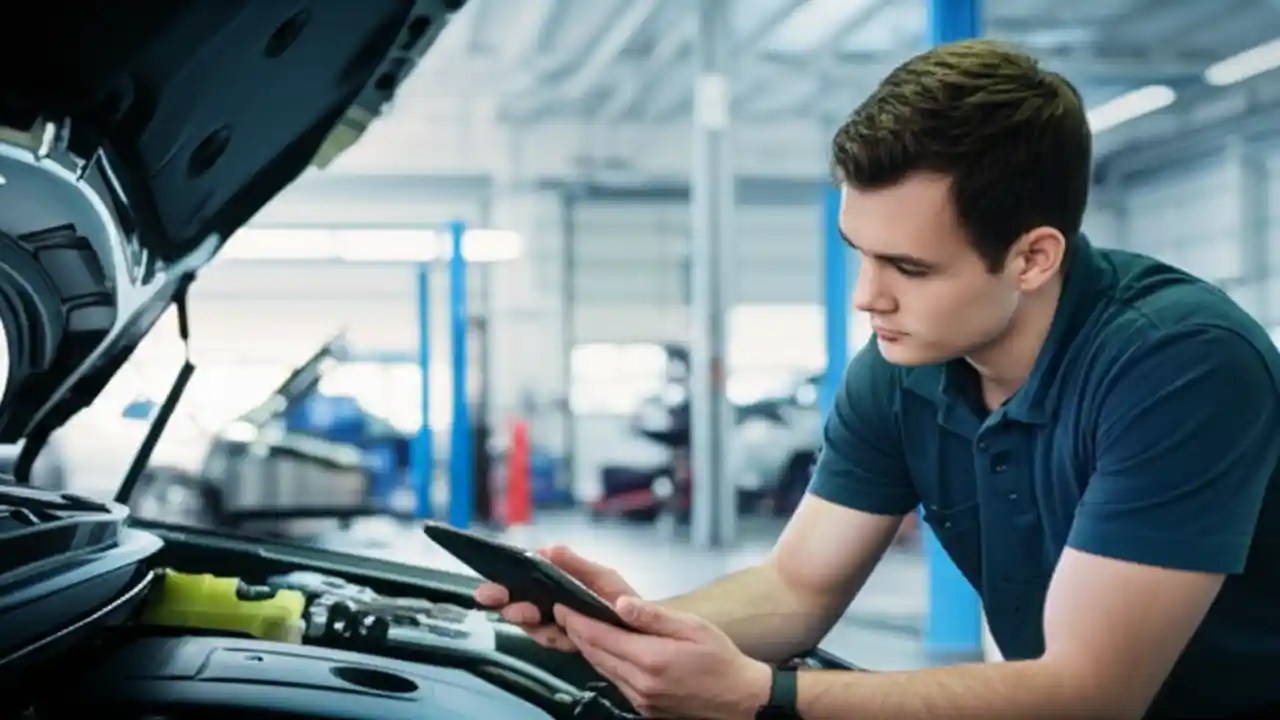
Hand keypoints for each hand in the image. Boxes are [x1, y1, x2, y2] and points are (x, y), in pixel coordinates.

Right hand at [473, 544, 637, 651]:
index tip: (493, 577)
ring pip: (533, 621)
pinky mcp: (571, 641)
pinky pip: (553, 638)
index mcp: (561, 582)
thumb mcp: (603, 578)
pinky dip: (547, 634)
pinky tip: (547, 629)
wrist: (649, 634)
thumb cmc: (625, 599)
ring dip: (524, 617)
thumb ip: (576, 565)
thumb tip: (548, 549)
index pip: (528, 577)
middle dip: (506, 598)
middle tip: (489, 597)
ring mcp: (561, 623)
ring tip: (521, 611)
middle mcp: (555, 602)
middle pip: (523, 601)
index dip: (508, 577)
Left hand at [555, 596, 771, 718]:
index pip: (599, 637)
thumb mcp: (692, 627)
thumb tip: (620, 603)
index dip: (576, 620)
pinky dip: (603, 663)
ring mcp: (640, 698)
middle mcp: (640, 682)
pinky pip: (615, 681)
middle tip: (562, 612)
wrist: (740, 698)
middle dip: (575, 632)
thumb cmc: (720, 658)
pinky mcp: (644, 707)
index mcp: (650, 659)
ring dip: (586, 648)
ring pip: (601, 669)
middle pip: (594, 654)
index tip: (562, 605)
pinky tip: (603, 650)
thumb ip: (654, 616)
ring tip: (576, 627)